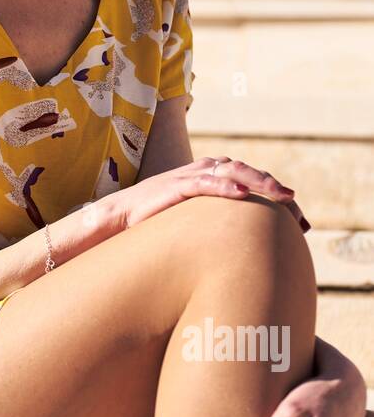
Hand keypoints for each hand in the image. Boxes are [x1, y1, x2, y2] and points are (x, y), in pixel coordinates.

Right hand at [110, 156, 309, 233]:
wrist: (118, 215)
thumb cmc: (156, 221)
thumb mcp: (192, 218)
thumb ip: (215, 221)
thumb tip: (242, 247)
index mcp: (210, 175)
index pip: (250, 177)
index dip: (274, 192)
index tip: (297, 218)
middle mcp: (203, 170)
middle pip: (247, 171)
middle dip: (274, 188)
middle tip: (297, 207)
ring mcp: (189, 176)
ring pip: (232, 171)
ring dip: (259, 182)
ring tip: (281, 196)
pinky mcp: (174, 186)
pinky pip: (204, 182)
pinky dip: (225, 186)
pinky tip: (243, 194)